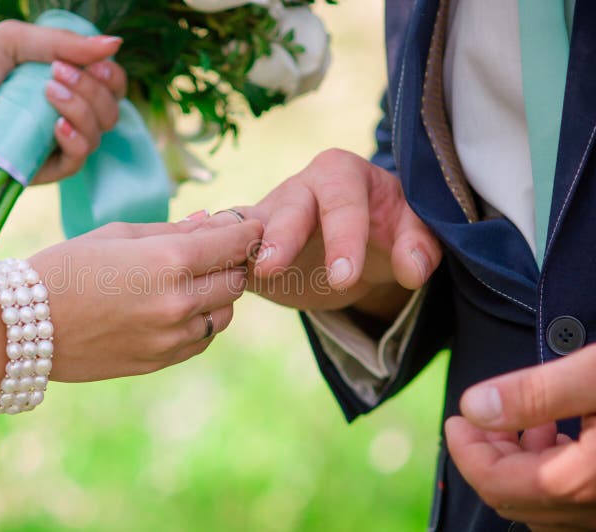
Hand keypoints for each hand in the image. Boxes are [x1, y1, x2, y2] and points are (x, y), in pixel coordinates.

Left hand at [0, 20, 126, 182]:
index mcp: (61, 84)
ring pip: (97, 135)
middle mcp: (62, 115)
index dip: (111, 75)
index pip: (109, 85)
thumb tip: (117, 44)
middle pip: (110, 110)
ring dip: (83, 110)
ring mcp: (52, 145)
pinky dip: (75, 141)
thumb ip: (63, 42)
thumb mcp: (12, 41)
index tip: (94, 62)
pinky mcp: (38, 170)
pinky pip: (75, 162)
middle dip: (94, 90)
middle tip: (57, 74)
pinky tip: (56, 125)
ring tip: (48, 92)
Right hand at [27, 219, 262, 381]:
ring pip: (225, 314)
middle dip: (232, 263)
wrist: (19, 325)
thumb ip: (172, 230)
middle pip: (236, 280)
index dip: (247, 232)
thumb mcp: (118, 234)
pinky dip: (201, 322)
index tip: (248, 227)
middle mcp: (179, 301)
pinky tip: (176, 308)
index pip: (235, 243)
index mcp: (169, 260)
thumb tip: (212, 222)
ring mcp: (171, 337)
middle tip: (216, 252)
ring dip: (218, 295)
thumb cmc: (65, 266)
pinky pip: (202, 340)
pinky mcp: (160, 361)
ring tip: (191, 282)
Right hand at [204, 149, 441, 318]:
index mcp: (342, 173)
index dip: (344, 236)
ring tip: (230, 272)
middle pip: (289, 207)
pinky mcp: (250, 244)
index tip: (343, 274)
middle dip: (281, 237)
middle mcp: (301, 187)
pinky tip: (202, 275)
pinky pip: (228, 249)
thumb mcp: (412, 230)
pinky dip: (216, 260)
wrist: (358, 246)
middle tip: (271, 268)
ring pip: (250, 226)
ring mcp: (270, 215)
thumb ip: (420, 244)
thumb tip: (413, 269)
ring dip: (240, 248)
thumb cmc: (386, 228)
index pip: (343, 201)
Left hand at [446, 346, 595, 529]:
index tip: (456, 420)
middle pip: (514, 498)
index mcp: (580, 481)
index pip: (494, 484)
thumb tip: (474, 406)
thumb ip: (535, 393)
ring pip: (545, 506)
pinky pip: (576, 504)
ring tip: (529, 420)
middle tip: (485, 416)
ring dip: (521, 464)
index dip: (464, 451)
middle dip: (488, 455)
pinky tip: (564, 435)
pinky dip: (554, 474)